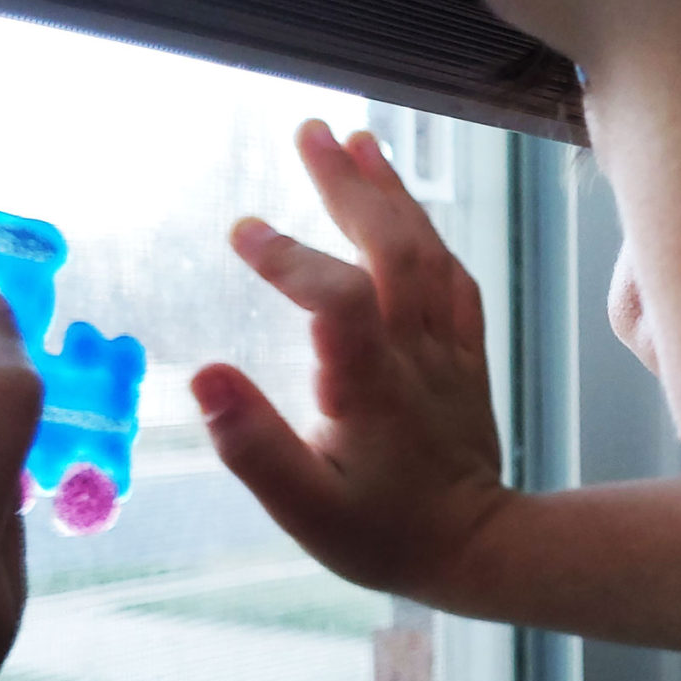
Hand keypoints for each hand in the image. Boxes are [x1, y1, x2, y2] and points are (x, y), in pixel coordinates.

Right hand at [193, 120, 513, 596]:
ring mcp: (446, 348)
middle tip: (309, 130)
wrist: (478, 550)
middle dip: (348, 186)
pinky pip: (453, 277)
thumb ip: (253, 445)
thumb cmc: (383, 535)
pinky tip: (404, 209)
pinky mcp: (465, 353)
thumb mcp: (304, 510)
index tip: (242, 232)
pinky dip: (426, 232)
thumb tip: (202, 376)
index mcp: (372, 386)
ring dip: (390, 193)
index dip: (291, 259)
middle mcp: (416, 354)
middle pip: (390, 249)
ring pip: (427, 252)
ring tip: (354, 140)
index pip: (337, 299)